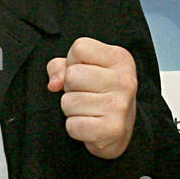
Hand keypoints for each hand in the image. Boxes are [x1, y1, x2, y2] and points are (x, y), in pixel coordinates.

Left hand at [47, 37, 137, 159]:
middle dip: (70, 87)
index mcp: (120, 58)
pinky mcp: (113, 129)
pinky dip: (75, 127)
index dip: (72, 61)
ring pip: (68, 101)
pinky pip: (72, 125)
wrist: (116, 130)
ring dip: (71, 109)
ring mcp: (120, 105)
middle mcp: (125, 80)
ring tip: (89, 110)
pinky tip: (91, 124)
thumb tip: (54, 84)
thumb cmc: (97, 94)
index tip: (86, 72)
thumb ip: (60, 66)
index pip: (79, 47)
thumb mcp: (82, 69)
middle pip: (71, 75)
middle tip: (88, 94)